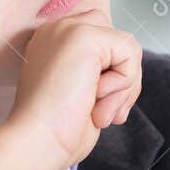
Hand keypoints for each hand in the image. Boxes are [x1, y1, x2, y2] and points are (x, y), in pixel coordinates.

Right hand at [0, 13, 141, 169]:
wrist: (39, 140)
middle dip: (124, 80)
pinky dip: (123, 84)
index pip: (105, 43)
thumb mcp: (84, 94)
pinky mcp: (84, 35)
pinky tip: (95, 97)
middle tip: (104, 112)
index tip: (98, 107)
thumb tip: (129, 71)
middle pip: (119, 44)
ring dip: (122, 90)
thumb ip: (100, 74)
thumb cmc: (57, 129)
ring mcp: (70, 29)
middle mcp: (59, 31)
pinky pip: (130, 53)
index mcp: (54, 44)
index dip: (113, 75)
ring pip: (128, 50)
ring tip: (96, 110)